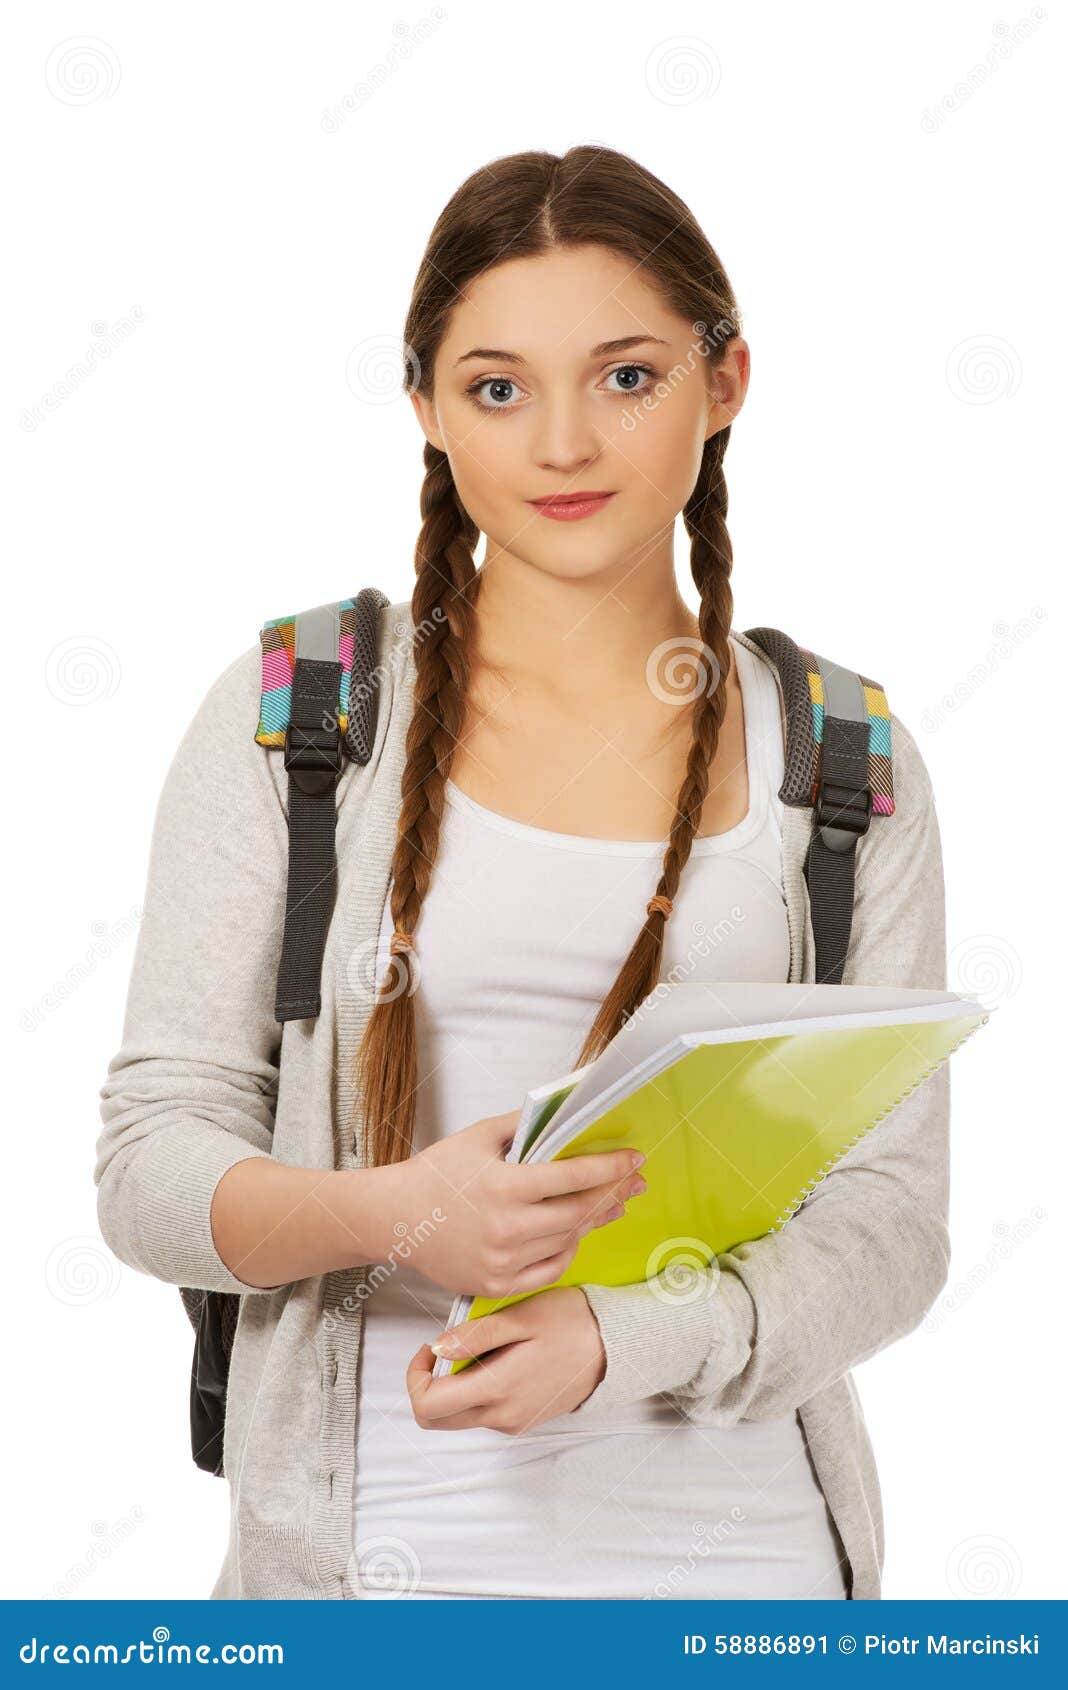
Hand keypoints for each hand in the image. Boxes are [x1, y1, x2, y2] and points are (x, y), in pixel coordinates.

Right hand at [381, 1108, 646, 1296]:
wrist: (397, 1218)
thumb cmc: (436, 1174)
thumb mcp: (479, 1136)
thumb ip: (524, 1125)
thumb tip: (565, 1111)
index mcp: (504, 1186)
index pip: (573, 1176)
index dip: (610, 1167)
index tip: (634, 1159)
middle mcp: (507, 1227)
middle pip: (579, 1211)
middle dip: (614, 1194)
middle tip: (635, 1183)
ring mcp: (504, 1260)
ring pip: (568, 1240)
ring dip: (595, 1220)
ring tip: (612, 1204)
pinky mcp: (498, 1283)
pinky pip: (550, 1269)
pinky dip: (568, 1249)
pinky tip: (576, 1233)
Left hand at [405, 1287, 605, 1433]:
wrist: (616, 1348)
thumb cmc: (572, 1324)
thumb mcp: (522, 1317)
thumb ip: (475, 1336)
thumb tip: (436, 1348)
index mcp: (497, 1389)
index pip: (429, 1406)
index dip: (416, 1376)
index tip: (430, 1346)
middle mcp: (502, 1416)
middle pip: (438, 1419)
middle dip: (428, 1385)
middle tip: (445, 1348)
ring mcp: (513, 1423)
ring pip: (460, 1415)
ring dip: (455, 1385)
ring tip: (482, 1347)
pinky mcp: (522, 1421)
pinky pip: (484, 1412)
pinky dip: (477, 1389)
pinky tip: (500, 1359)